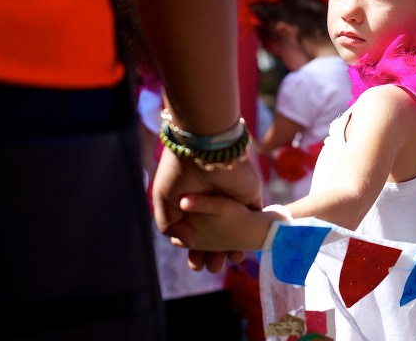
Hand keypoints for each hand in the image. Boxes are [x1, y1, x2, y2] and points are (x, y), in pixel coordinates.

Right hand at [152, 148, 262, 271]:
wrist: (204, 148)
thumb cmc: (179, 170)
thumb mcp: (163, 198)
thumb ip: (170, 224)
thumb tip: (188, 244)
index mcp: (190, 203)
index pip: (193, 232)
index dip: (194, 250)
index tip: (194, 264)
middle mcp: (212, 203)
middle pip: (215, 236)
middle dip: (212, 255)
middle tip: (209, 267)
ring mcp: (232, 201)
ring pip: (234, 232)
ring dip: (230, 250)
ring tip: (226, 263)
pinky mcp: (250, 198)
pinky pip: (252, 221)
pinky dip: (248, 237)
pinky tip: (242, 252)